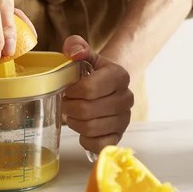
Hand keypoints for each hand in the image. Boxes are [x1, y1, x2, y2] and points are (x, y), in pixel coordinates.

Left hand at [62, 35, 133, 154]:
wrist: (108, 88)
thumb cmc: (93, 73)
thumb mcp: (85, 56)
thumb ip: (77, 47)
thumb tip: (73, 52)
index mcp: (119, 76)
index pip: (88, 89)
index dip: (71, 92)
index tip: (67, 90)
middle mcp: (126, 98)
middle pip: (87, 110)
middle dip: (69, 108)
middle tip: (66, 103)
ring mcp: (124, 119)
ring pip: (90, 128)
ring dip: (75, 123)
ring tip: (73, 115)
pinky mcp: (119, 136)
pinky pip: (98, 145)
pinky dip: (86, 140)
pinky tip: (83, 130)